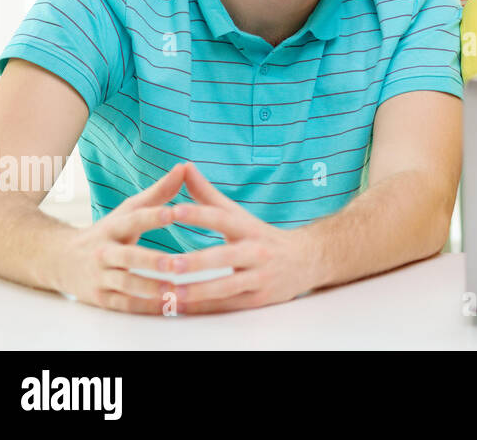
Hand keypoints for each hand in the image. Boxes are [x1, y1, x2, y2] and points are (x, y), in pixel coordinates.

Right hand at [53, 163, 186, 313]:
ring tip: (174, 289)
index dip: (153, 216)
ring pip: (126, 284)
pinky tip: (165, 307)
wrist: (59, 260)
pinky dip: (143, 307)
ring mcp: (100, 277)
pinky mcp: (101, 299)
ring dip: (150, 288)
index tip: (174, 213)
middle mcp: (104, 252)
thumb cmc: (107, 231)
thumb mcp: (128, 210)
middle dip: (151, 261)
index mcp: (114, 228)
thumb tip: (185, 167)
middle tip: (176, 263)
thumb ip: (158, 192)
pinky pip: (124, 305)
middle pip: (127, 257)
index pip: (134, 220)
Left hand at [163, 163, 317, 312]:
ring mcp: (259, 277)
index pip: (223, 218)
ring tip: (171, 292)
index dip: (199, 213)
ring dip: (197, 291)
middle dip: (197, 261)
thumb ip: (208, 195)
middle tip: (168, 263)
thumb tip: (184, 167)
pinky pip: (227, 305)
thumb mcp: (240, 216)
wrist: (308, 260)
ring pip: (226, 286)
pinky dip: (203, 308)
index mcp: (249, 228)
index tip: (173, 211)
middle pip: (225, 256)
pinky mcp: (258, 299)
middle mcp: (256, 251)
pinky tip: (180, 308)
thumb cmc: (262, 238)